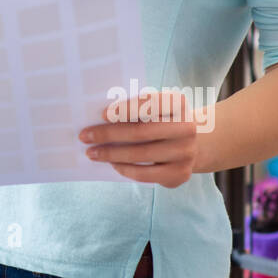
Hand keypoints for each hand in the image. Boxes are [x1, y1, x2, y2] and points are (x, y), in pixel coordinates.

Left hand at [78, 89, 201, 187]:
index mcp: (179, 103)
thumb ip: (134, 108)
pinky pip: (146, 174)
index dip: (126, 108)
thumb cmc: (161, 120)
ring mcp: (186, 153)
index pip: (151, 103)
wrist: (191, 144)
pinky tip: (112, 164)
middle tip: (85, 136)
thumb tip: (99, 120)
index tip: (102, 114)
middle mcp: (187, 128)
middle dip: (108, 134)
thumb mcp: (155, 108)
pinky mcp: (180, 174)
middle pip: (141, 131)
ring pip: (141, 154)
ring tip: (92, 153)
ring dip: (111, 154)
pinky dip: (125, 169)